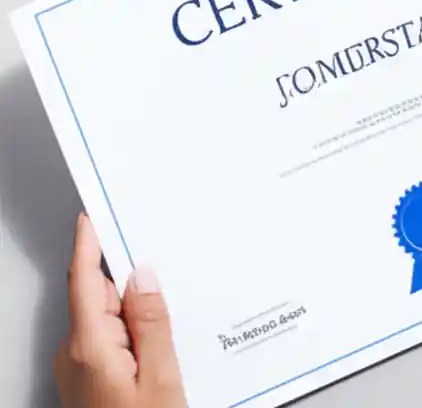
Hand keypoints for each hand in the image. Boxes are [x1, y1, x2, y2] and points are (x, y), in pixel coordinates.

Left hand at [55, 214, 186, 407]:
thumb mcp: (161, 379)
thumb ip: (152, 322)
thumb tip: (143, 275)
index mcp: (89, 347)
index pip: (85, 281)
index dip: (89, 245)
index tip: (93, 215)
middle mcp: (75, 355)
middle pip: (97, 297)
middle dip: (125, 275)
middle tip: (157, 251)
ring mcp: (80, 370)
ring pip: (106, 319)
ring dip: (133, 307)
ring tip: (169, 305)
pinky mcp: (91, 382)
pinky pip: (110, 340)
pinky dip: (132, 329)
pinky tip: (159, 337)